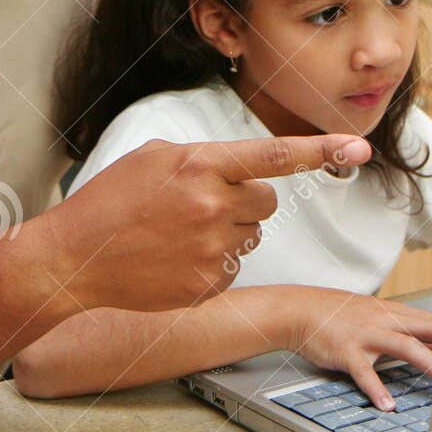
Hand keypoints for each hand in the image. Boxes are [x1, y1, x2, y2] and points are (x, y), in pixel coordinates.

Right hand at [37, 134, 370, 314]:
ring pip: (252, 233)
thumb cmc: (110, 202)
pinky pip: (235, 266)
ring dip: (229, 230)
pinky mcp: (209, 284)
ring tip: (179, 233)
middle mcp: (212, 206)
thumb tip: (242, 169)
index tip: (358, 147)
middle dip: (246, 199)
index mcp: (199, 165)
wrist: (74, 260)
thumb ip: (203, 158)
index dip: (320, 150)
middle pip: (267, 200)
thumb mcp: (153, 159)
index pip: (273, 155)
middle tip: (203, 205)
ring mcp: (212, 249)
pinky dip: (213, 262)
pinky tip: (175, 260)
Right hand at [276, 287, 431, 410]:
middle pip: (428, 328)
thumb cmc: (337, 315)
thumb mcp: (376, 316)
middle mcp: (385, 321)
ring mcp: (367, 335)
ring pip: (404, 346)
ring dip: (426, 364)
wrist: (299, 310)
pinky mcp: (347, 351)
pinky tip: (388, 405)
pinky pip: (365, 372)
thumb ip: (407, 329)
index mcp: (395, 314)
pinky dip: (377, 389)